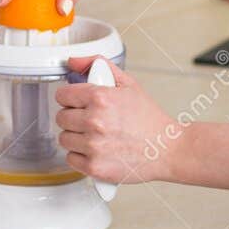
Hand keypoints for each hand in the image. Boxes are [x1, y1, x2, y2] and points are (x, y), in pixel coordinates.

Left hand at [53, 57, 180, 185]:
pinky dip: (81, 156)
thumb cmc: (150, 120)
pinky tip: (96, 150)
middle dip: (74, 117)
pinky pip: (71, 158)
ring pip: (64, 138)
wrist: (167, 149)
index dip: (71, 98)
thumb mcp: (128, 84)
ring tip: (96, 136)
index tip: (78, 103)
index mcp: (100, 98)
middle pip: (61, 117)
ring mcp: (94, 146)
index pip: (62, 95)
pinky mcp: (95, 167)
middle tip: (91, 120)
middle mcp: (95, 121)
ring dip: (76, 137)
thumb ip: (99, 65)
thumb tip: (74, 61)